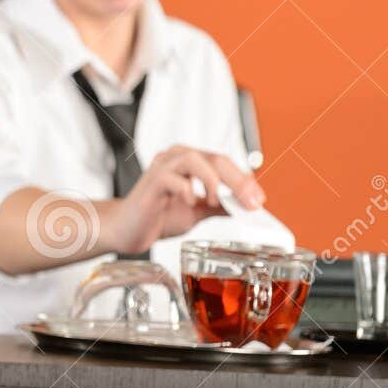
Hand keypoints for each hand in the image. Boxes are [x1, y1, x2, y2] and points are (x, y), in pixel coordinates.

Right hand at [102, 145, 264, 255]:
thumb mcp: (198, 210)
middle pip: (216, 159)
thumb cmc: (159, 216)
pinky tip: (191, 203)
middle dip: (238, 181)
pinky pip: (172, 178)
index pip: (225, 163)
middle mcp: (177, 157)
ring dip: (213, 182)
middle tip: (251, 203)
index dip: (245, 180)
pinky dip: (187, 190)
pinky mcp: (151, 181)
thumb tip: (246, 207)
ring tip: (216, 201)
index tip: (259, 201)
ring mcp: (162, 167)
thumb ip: (220, 205)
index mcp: (191, 162)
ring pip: (195, 160)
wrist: (128, 230)